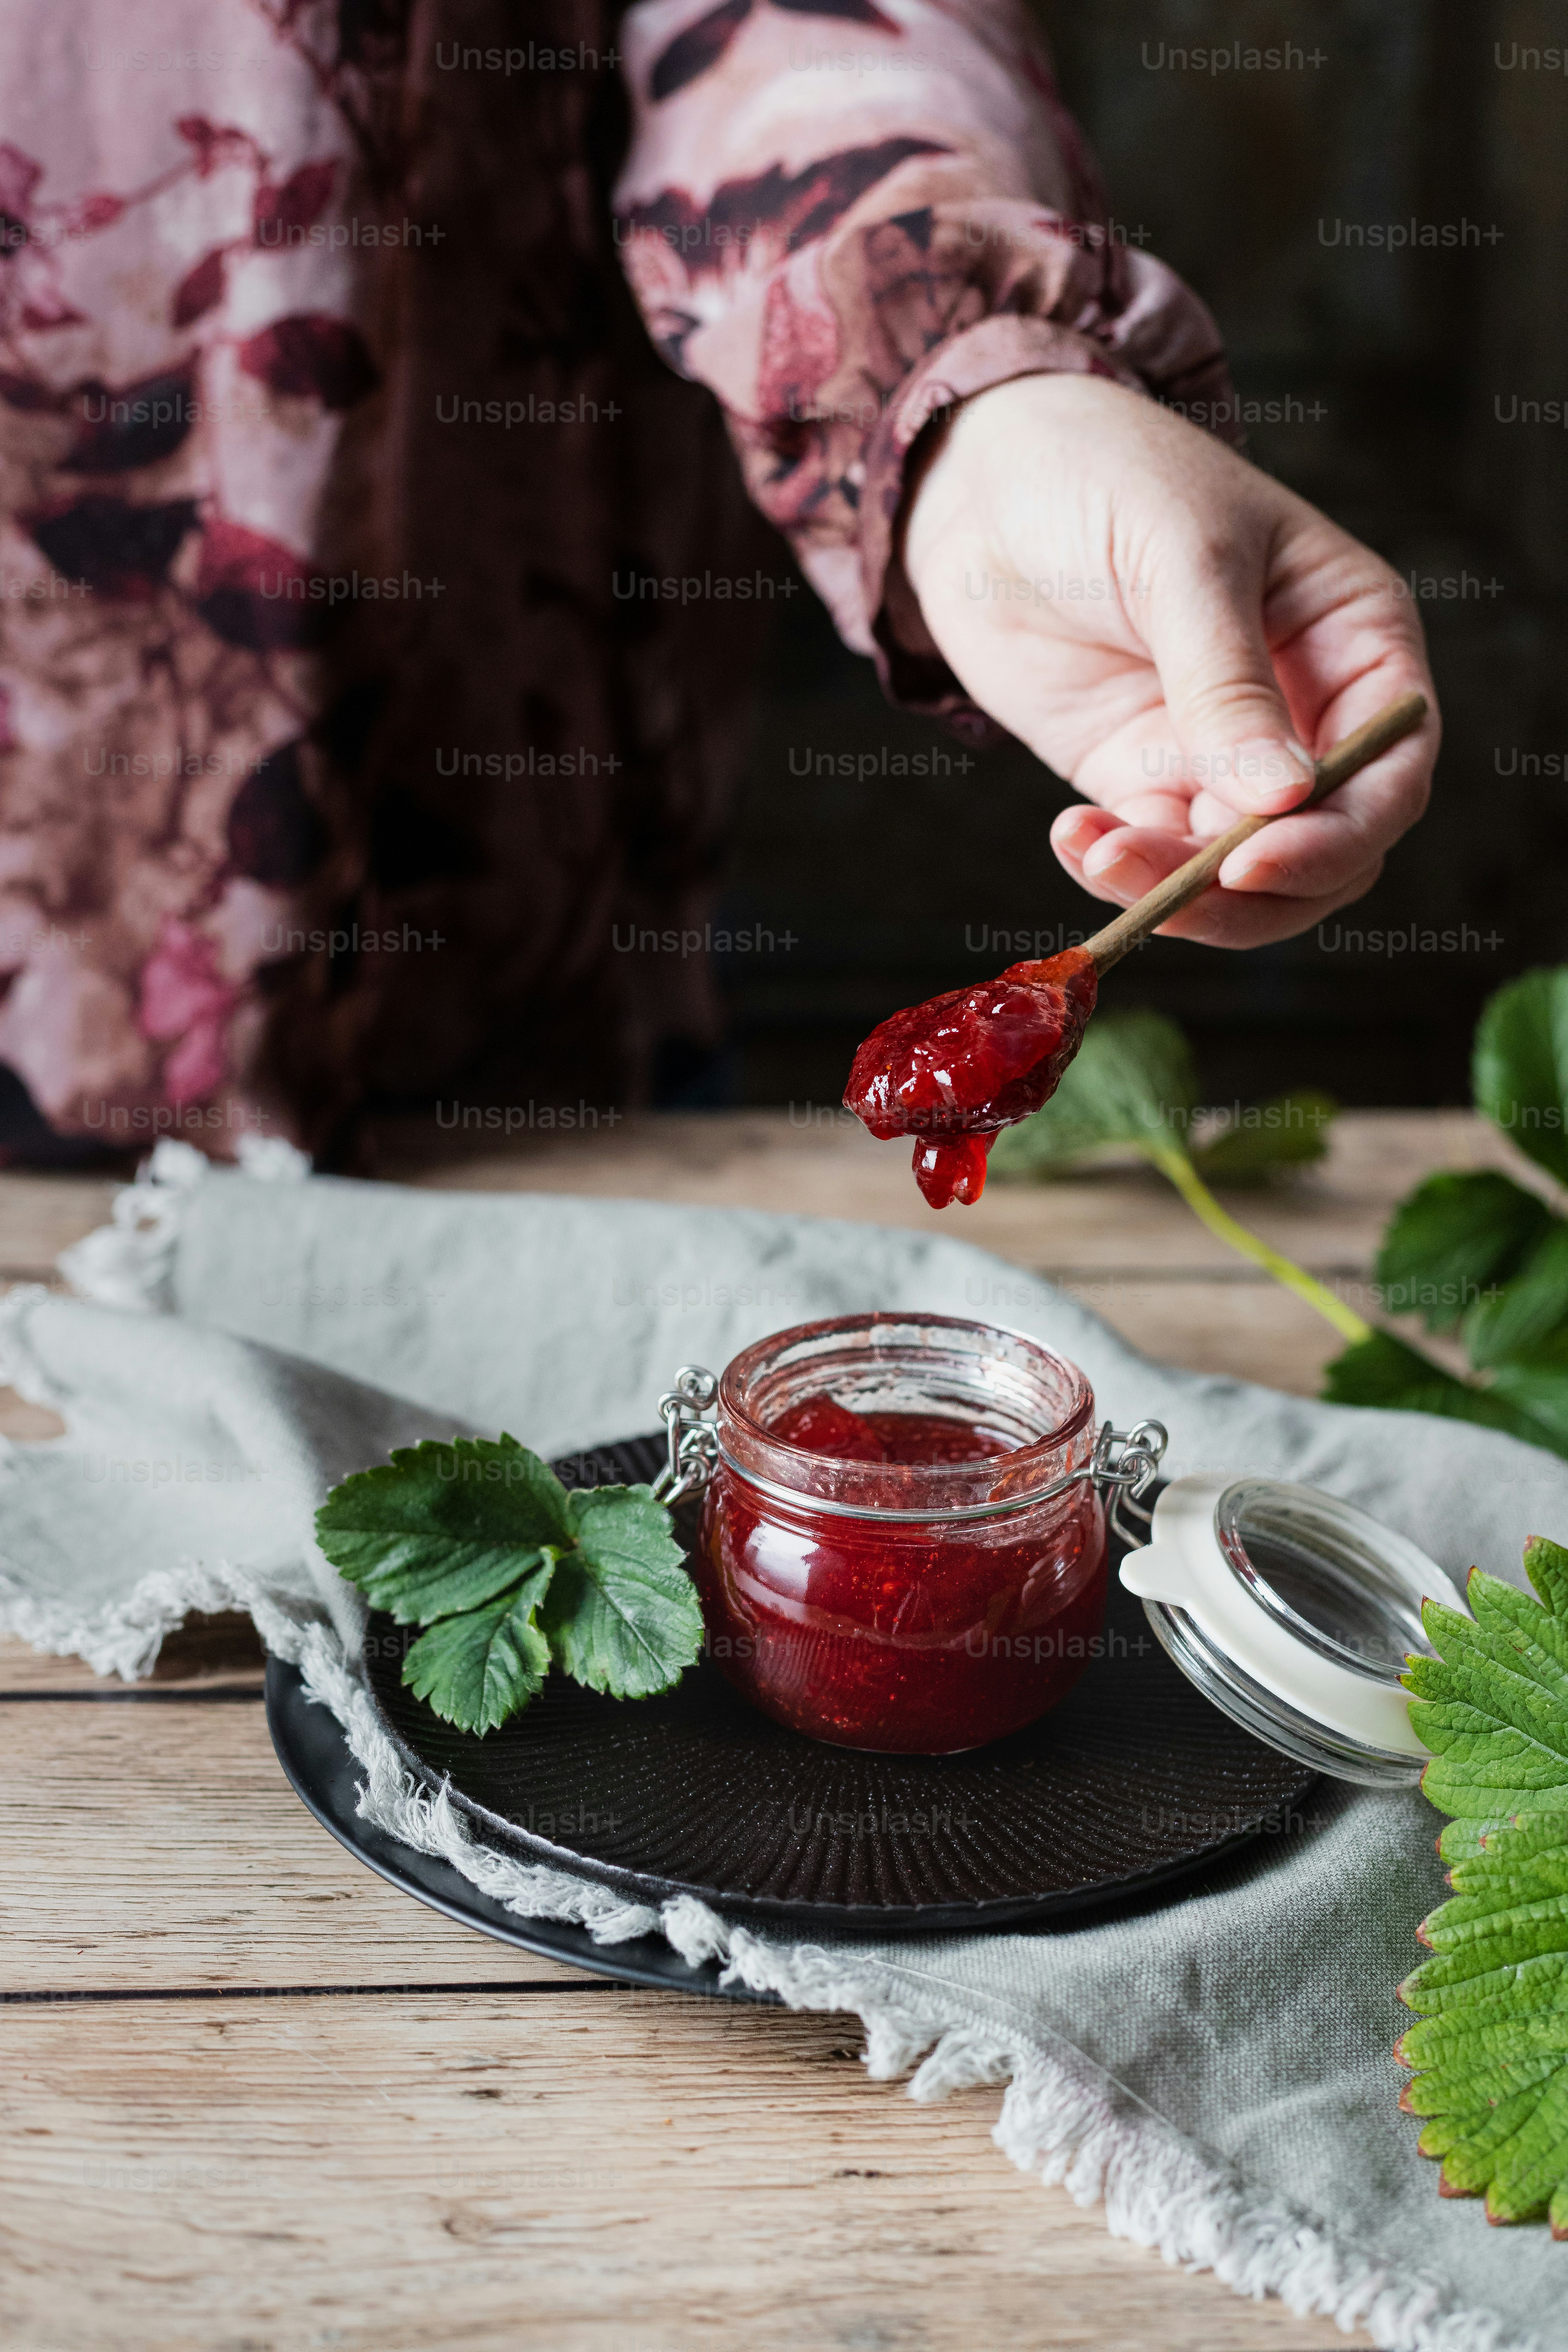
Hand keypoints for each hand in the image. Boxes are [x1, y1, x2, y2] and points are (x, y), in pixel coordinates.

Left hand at [900, 371, 1437, 946]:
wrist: (984, 475)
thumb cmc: (1108, 476)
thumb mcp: (1183, 559)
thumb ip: (1227, 681)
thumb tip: (1281, 799)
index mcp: (1355, 639)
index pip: (1391, 769)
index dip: (1339, 833)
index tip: (1254, 860)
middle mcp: (1305, 709)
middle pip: (1326, 846)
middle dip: (1255, 889)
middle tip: (1171, 892)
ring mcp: (1222, 752)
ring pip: (1241, 874)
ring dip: (1178, 892)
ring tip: (1099, 854)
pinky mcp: (1141, 776)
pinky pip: (1156, 858)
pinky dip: (1119, 870)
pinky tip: (1073, 838)